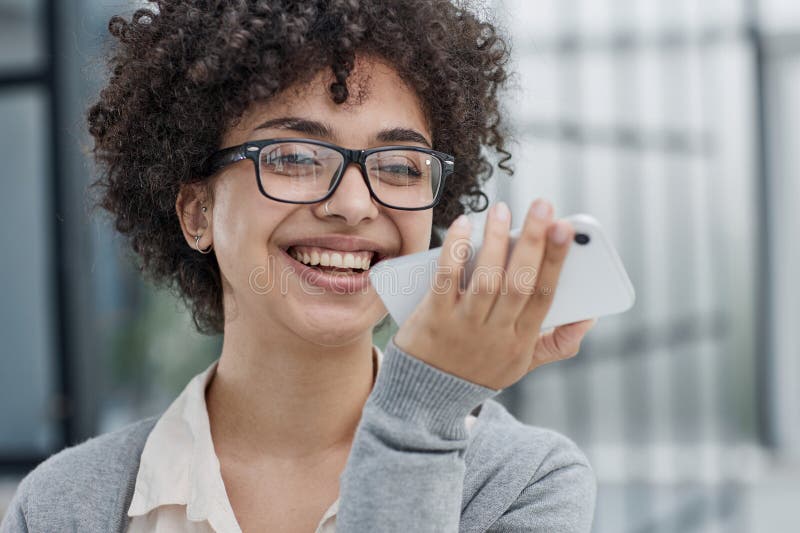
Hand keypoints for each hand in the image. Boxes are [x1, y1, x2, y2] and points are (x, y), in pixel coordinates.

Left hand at [392, 198, 597, 390]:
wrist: (425, 399)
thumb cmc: (478, 370)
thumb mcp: (522, 364)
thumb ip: (556, 342)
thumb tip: (589, 316)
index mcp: (523, 340)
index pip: (546, 294)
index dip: (558, 260)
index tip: (566, 228)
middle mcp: (497, 333)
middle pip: (521, 282)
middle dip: (535, 242)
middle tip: (543, 206)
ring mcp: (464, 326)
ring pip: (487, 279)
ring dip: (497, 241)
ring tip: (503, 210)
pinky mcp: (434, 318)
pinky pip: (447, 279)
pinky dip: (456, 251)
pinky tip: (465, 227)